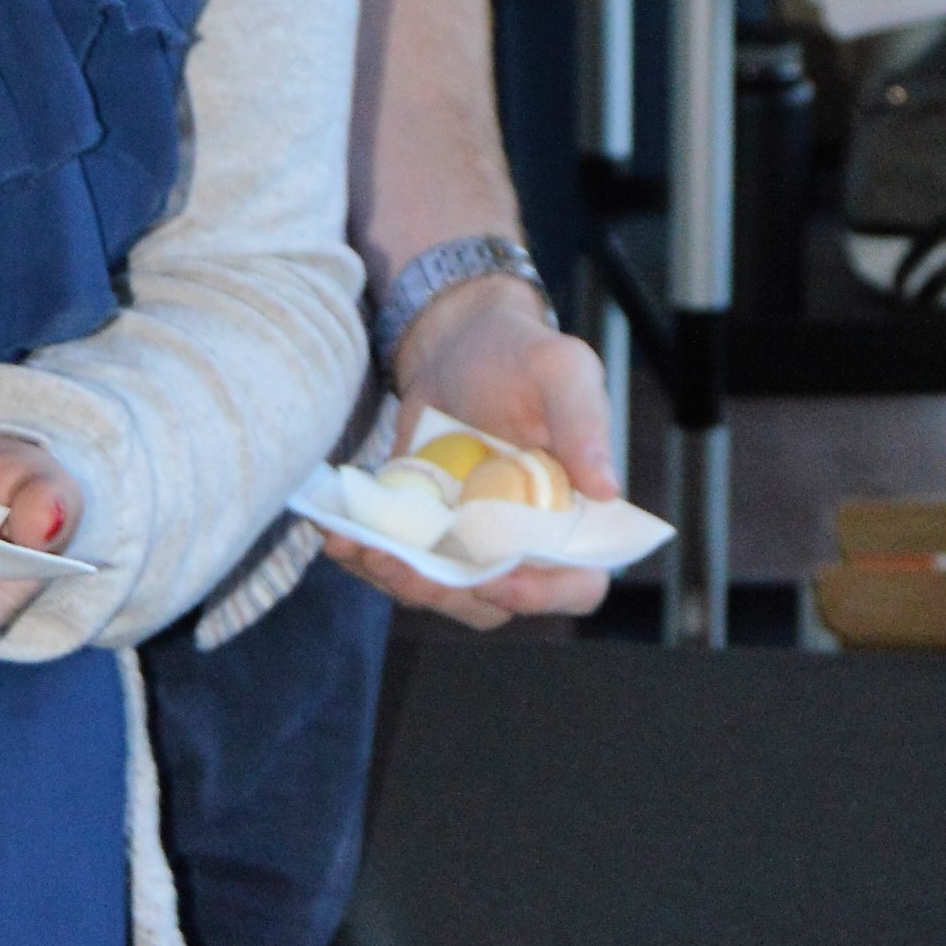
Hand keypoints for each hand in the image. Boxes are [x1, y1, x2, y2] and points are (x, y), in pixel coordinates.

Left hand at [329, 273, 615, 628]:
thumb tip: (607, 489)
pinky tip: (337, 533)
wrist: (456, 343)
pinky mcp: (422, 532)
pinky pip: (397, 564)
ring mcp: (469, 542)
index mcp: (573, 516)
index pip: (576, 584)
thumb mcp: (562, 369)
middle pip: (495, 602)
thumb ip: (586, 423)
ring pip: (440, 592)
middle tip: (399, 564)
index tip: (497, 579)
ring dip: (398, 582)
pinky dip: (365, 557)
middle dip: (445, 593)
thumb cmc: (521, 353)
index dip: (543, 595)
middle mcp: (524, 542)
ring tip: (360, 548)